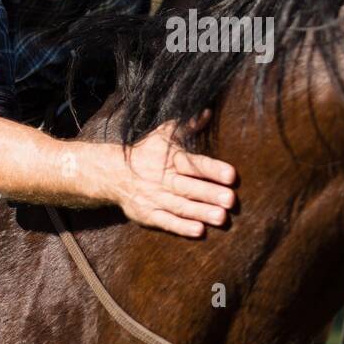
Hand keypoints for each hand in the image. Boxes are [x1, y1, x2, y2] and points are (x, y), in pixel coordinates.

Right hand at [110, 110, 236, 237]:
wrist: (112, 173)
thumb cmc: (145, 152)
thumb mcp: (163, 135)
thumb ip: (187, 125)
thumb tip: (206, 112)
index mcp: (170, 159)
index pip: (194, 163)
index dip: (212, 169)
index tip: (231, 175)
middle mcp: (163, 179)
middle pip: (190, 187)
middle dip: (210, 194)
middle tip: (231, 200)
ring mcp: (155, 198)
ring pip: (181, 206)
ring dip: (201, 212)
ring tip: (221, 218)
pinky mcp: (148, 215)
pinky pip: (166, 222)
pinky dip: (182, 227)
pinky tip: (199, 231)